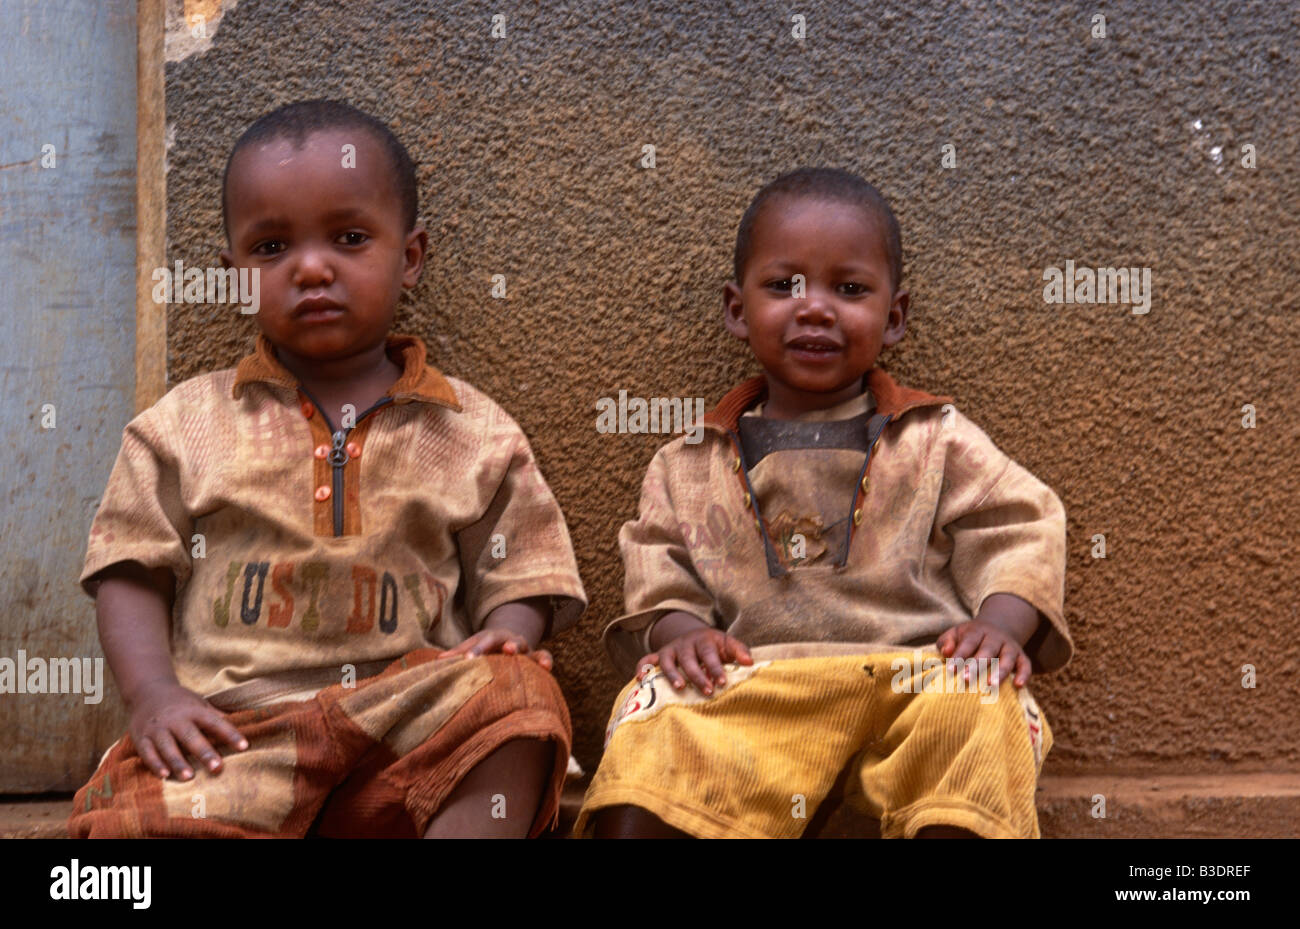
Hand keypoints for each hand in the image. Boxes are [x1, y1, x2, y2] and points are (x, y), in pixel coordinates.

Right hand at [127, 681, 247, 780]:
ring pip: (168, 747)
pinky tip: (164, 775)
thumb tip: (247, 723)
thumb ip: (217, 716)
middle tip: (217, 767)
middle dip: (204, 752)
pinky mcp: (141, 738)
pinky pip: (147, 752)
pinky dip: (155, 764)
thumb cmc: (181, 702)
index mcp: (194, 711)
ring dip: (178, 762)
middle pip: (191, 737)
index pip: (215, 722)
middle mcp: (176, 720)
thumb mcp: (200, 704)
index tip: (244, 746)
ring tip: (189, 777)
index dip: (230, 734)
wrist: (146, 691)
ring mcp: (157, 729)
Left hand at [441, 628, 553, 671]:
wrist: (507, 640)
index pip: (483, 642)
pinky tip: (546, 669)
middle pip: (508, 640)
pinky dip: (546, 661)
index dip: (476, 650)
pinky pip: (544, 656)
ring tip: (532, 659)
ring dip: (528, 652)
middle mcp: (508, 640)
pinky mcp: (536, 657)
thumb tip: (437, 661)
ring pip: (527, 647)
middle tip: (506, 649)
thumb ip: (459, 653)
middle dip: (507, 645)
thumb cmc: (485, 648)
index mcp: (491, 638)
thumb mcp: (473, 646)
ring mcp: (524, 649)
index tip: (468, 660)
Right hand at [638, 627, 751, 696]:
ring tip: (681, 688)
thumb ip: (739, 651)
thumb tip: (749, 663)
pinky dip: (642, 668)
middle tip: (707, 692)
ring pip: (667, 661)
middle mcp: (685, 644)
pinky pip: (646, 660)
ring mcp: (670, 649)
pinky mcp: (658, 655)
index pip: (710, 655)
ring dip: (672, 674)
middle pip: (690, 660)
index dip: (716, 669)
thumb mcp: (727, 644)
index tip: (722, 683)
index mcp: (704, 640)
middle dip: (698, 676)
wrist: (694, 635)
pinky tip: (641, 680)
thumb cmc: (714, 646)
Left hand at [936, 619, 1031, 687]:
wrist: (998, 626)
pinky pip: (1026, 664)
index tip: (951, 670)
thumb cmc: (969, 636)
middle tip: (966, 679)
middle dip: (977, 665)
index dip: (960, 655)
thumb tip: (945, 652)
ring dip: (1000, 671)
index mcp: (977, 630)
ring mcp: (1010, 646)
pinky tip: (1018, 686)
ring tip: (991, 685)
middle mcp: (995, 637)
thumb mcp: (956, 633)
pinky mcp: (1022, 656)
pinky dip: (1024, 674)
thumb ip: (947, 641)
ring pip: (1007, 658)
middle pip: (987, 650)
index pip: (968, 641)